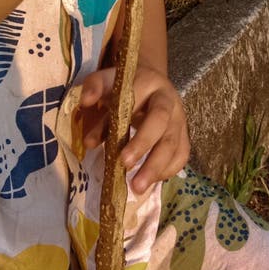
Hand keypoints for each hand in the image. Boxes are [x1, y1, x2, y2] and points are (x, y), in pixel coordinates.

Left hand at [79, 64, 189, 193]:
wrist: (152, 84)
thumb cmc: (126, 88)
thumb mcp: (110, 81)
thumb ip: (96, 87)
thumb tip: (85, 101)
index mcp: (148, 82)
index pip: (138, 98)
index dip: (118, 112)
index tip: (107, 145)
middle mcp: (168, 100)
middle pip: (160, 121)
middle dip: (142, 144)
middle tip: (124, 164)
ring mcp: (179, 119)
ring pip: (174, 143)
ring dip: (156, 167)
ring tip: (137, 188)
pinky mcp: (184, 135)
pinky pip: (181, 155)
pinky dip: (167, 170)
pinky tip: (150, 181)